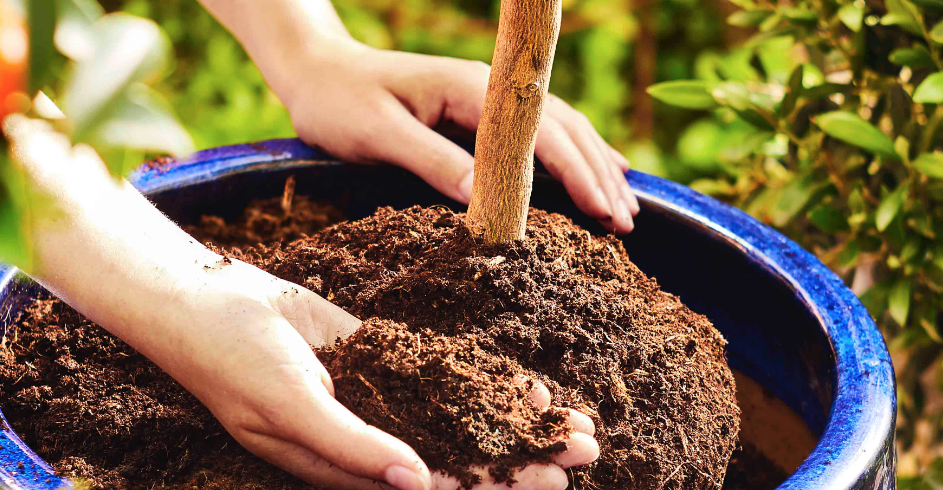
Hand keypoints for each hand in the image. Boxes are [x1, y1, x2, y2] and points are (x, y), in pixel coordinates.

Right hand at [177, 259, 598, 489]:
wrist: (204, 301)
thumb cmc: (233, 363)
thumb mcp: (288, 407)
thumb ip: (349, 446)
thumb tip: (415, 483)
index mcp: (348, 470)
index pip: (435, 488)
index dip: (491, 485)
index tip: (548, 482)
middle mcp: (371, 442)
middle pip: (462, 458)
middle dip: (522, 458)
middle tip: (586, 452)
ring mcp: (377, 400)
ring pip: (460, 419)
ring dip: (513, 422)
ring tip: (573, 423)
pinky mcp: (378, 359)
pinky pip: (441, 376)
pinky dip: (482, 382)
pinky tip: (526, 385)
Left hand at [265, 38, 639, 232]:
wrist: (317, 72)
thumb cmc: (339, 104)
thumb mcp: (378, 136)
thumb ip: (432, 162)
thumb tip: (484, 201)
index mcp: (472, 89)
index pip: (541, 133)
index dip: (577, 174)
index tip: (604, 211)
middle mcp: (490, 87)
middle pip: (563, 129)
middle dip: (598, 176)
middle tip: (626, 224)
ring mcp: (489, 96)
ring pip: (560, 128)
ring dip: (595, 166)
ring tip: (623, 209)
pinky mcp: (480, 110)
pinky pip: (540, 130)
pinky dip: (576, 153)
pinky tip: (599, 170)